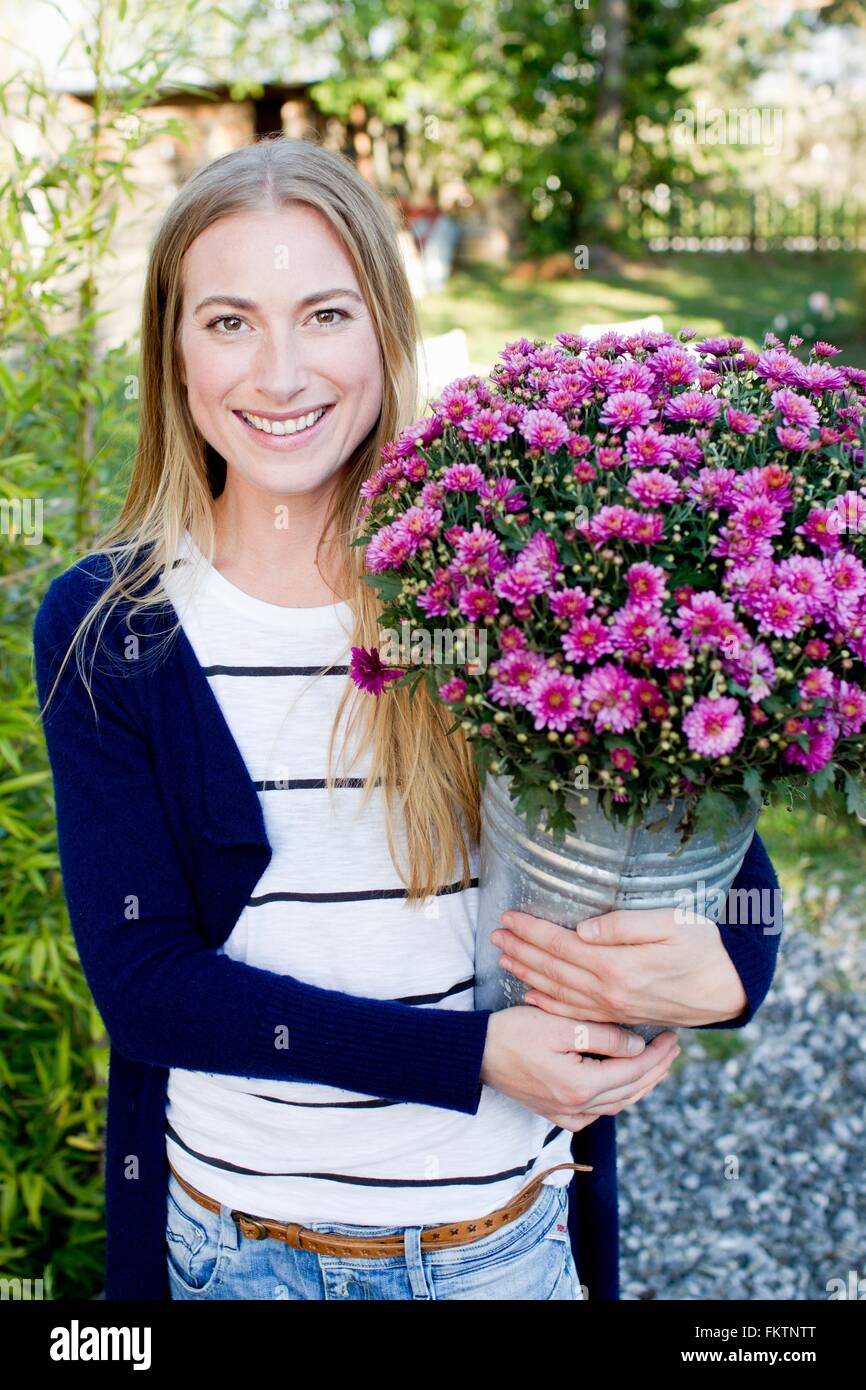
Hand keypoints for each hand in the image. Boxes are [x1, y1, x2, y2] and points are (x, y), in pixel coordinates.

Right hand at [480, 1007, 679, 1131]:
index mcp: (581, 1086)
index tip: (672, 1036)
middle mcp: (577, 1107)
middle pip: (631, 1091)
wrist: (475, 1054)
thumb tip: (637, 1045)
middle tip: (673, 1049)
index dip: (657, 1054)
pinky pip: (598, 1111)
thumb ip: (602, 1036)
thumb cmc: (513, 1033)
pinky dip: (617, 1097)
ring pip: (618, 1104)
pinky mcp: (556, 1113)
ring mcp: (566, 1114)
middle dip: (656, 1069)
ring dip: (640, 1084)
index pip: (634, 1070)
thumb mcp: (560, 1025)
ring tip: (657, 1064)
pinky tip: (623, 1085)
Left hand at [489, 907, 748, 1028]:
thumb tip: (584, 931)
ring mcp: (613, 1009)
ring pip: (558, 992)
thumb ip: (626, 926)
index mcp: (618, 966)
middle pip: (553, 970)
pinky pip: (574, 1013)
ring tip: (504, 958)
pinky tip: (532, 995)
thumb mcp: (672, 923)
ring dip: (527, 974)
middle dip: (521, 950)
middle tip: (494, 935)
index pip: (562, 945)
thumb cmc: (703, 946)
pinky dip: (548, 1004)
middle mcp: (609, 992)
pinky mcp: (620, 1016)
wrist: (728, 989)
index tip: (508, 916)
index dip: (532, 931)